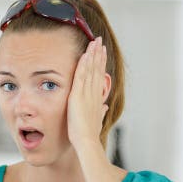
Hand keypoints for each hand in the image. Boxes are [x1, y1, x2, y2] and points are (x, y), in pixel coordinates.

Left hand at [67, 37, 108, 151]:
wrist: (87, 140)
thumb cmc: (90, 134)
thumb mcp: (96, 119)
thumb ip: (100, 111)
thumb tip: (104, 107)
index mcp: (96, 97)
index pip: (99, 77)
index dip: (100, 64)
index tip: (101, 53)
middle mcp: (94, 93)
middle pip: (97, 69)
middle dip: (98, 54)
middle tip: (99, 41)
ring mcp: (87, 93)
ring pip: (91, 70)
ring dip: (92, 55)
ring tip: (94, 42)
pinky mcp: (78, 95)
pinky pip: (81, 76)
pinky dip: (83, 65)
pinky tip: (85, 54)